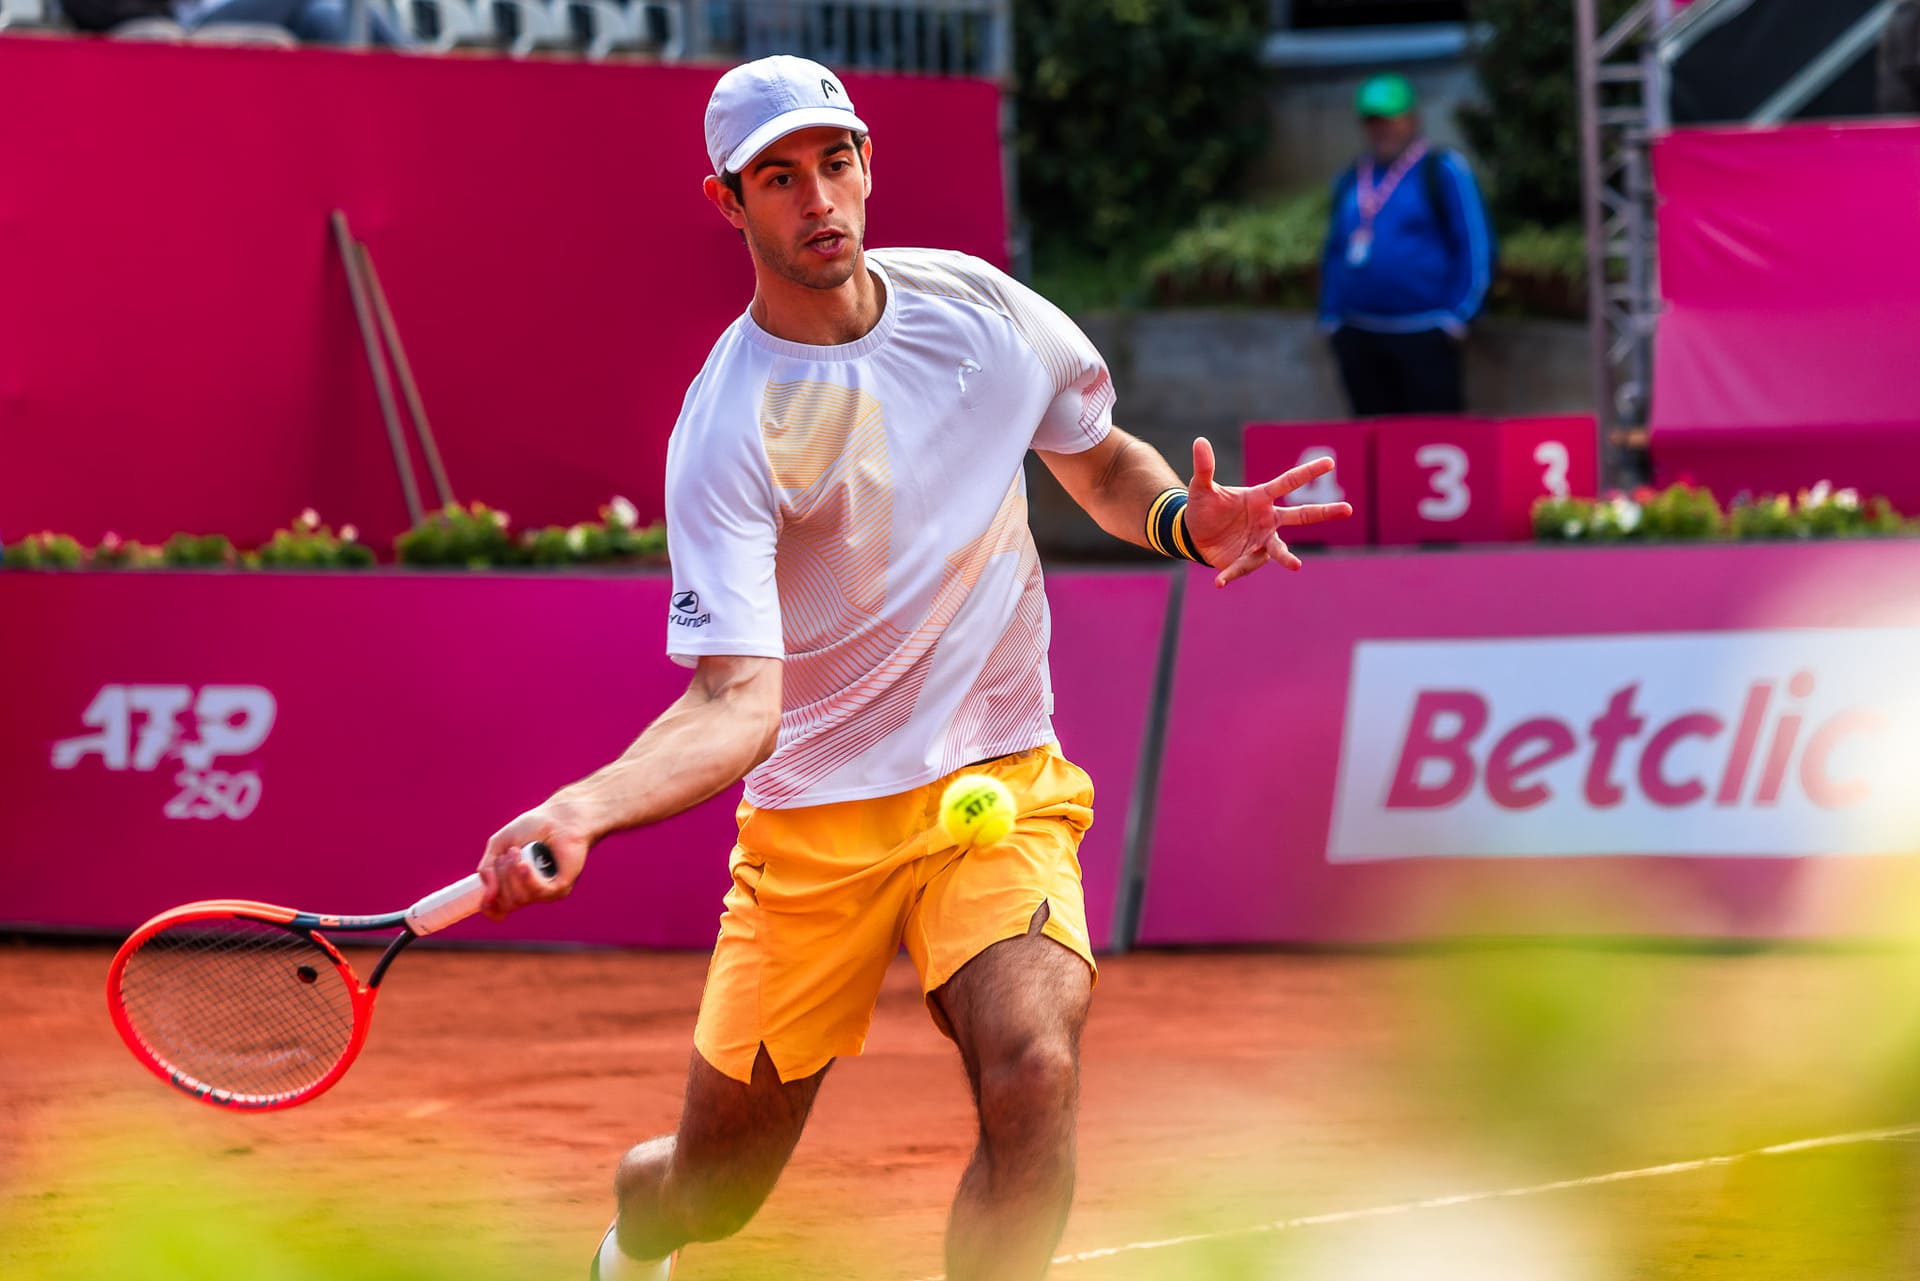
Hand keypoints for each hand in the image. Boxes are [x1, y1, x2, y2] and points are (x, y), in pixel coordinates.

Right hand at [477, 801, 592, 919]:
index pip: (499, 910)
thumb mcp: (499, 845)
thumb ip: (486, 868)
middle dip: (500, 878)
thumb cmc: (532, 828)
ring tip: (517, 850)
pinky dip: (528, 879)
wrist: (560, 817)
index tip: (484, 898)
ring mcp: (546, 891)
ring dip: (512, 874)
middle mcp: (530, 892)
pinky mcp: (560, 886)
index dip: (489, 907)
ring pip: (519, 898)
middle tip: (509, 853)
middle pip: (506, 903)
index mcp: (515, 885)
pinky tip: (524, 864)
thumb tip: (488, 894)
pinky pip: (539, 892)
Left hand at [1182, 437, 1353, 587]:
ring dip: (1286, 557)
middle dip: (1324, 513)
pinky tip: (1219, 582)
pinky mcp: (1248, 559)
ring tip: (1296, 565)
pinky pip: (1243, 567)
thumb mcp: (1201, 488)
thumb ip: (1204, 468)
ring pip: (1278, 549)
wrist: (1195, 535)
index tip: (1330, 462)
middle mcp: (1268, 519)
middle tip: (1348, 509)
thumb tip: (1199, 441)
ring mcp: (1261, 541)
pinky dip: (1231, 574)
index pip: (1288, 482)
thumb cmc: (1204, 508)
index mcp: (1261, 497)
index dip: (1308, 472)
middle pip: (1301, 515)